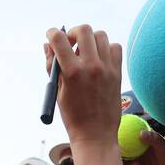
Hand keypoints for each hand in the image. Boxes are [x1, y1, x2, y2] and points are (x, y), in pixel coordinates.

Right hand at [44, 25, 122, 147]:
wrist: (95, 135)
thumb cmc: (72, 116)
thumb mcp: (57, 91)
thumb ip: (52, 66)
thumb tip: (47, 45)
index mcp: (72, 72)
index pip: (59, 39)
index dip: (52, 33)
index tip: (51, 35)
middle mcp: (91, 67)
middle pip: (83, 30)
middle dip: (73, 33)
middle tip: (70, 44)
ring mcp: (107, 68)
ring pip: (100, 35)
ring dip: (90, 40)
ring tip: (85, 53)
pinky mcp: (118, 73)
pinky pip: (115, 47)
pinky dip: (106, 49)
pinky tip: (99, 60)